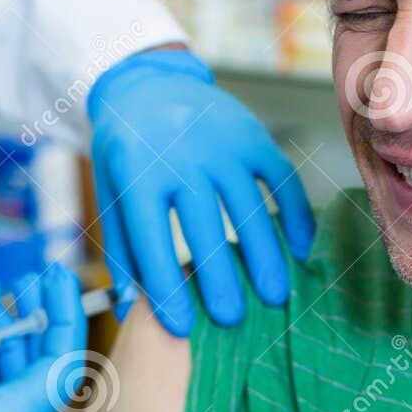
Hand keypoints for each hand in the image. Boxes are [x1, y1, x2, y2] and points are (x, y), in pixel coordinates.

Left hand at [88, 47, 315, 337]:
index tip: (182, 329)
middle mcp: (182, 158)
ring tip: (274, 296)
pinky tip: (300, 248)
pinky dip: (295, 215)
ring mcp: (221, 145)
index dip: (167, 291)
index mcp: (137, 175)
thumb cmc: (126, 150)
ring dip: (266, 257)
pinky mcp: (253, 135)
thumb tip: (130, 308)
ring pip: (251, 209)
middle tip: (232, 320)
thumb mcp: (111, 193)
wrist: (148, 83)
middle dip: (222, 281)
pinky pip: (282, 179)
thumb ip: (122, 248)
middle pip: (206, 230)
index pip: (153, 243)